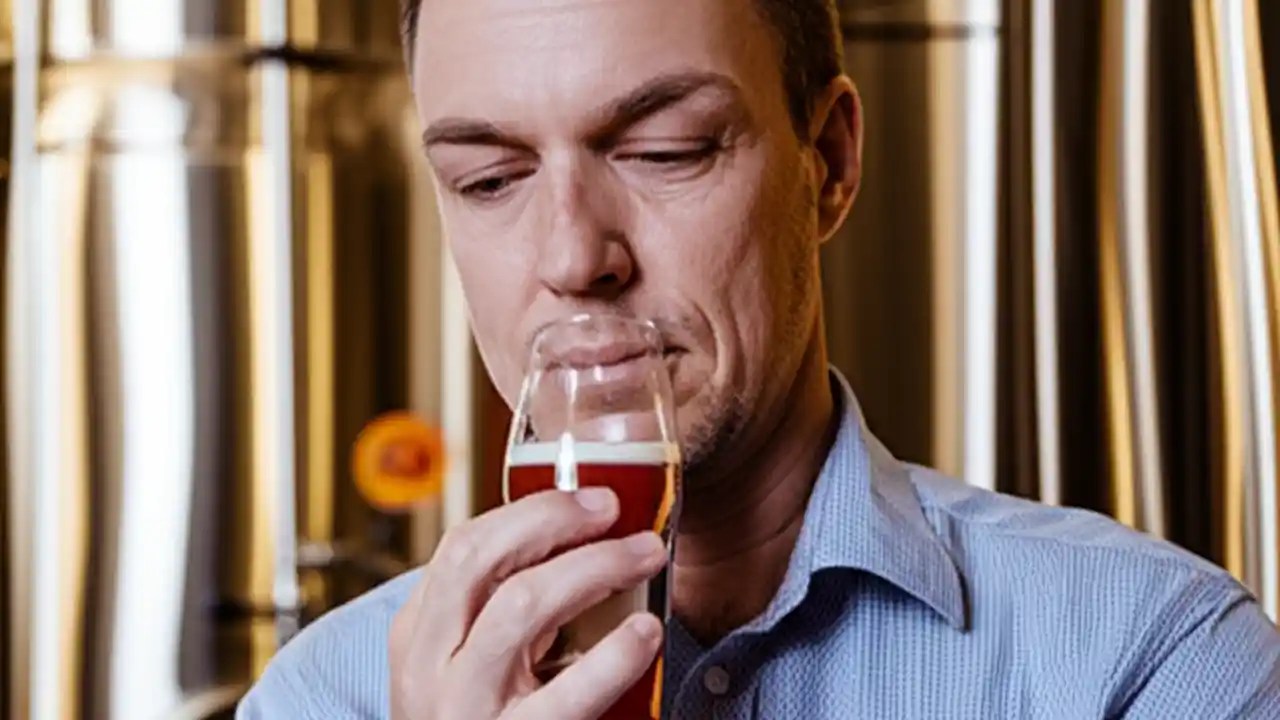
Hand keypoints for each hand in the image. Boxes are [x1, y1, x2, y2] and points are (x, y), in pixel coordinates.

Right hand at [390, 487, 666, 719]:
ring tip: (644, 555)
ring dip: (593, 568)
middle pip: (479, 560)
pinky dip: (614, 654)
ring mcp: (467, 710)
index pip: (462, 547)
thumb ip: (502, 611)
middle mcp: (430, 669)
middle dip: (553, 520)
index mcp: (418, 636)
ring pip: (521, 607)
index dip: (529, 510)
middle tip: (614, 509)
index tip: (588, 497)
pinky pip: (568, 694)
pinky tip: (646, 632)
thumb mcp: (471, 666)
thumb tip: (582, 536)